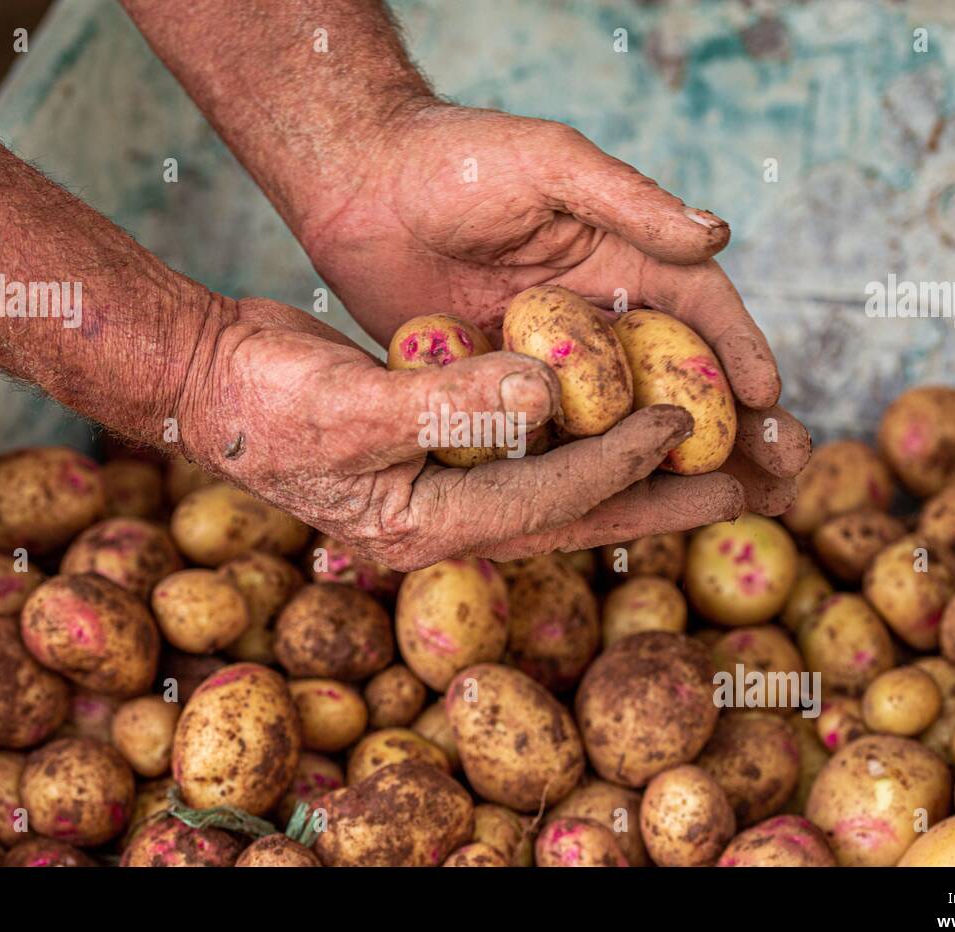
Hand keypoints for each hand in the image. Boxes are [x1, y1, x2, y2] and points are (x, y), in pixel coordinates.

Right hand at [175, 296, 746, 569]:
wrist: (212, 380)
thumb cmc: (265, 398)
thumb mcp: (351, 404)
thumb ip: (449, 403)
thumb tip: (546, 393)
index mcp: (426, 527)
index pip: (548, 501)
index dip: (620, 463)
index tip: (684, 424)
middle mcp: (444, 521)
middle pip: (574, 518)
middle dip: (656, 503)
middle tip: (741, 490)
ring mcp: (442, 493)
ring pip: (559, 490)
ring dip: (631, 476)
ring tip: (705, 462)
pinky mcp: (441, 455)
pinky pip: (529, 458)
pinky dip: (579, 442)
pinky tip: (619, 422)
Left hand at [295, 101, 809, 512]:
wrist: (357, 185)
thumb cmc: (457, 156)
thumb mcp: (548, 163)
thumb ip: (628, 200)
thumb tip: (717, 233)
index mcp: (623, 257)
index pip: (699, 311)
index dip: (738, 354)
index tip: (771, 404)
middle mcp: (595, 315)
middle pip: (675, 380)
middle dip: (728, 428)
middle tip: (778, 477)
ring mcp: (546, 358)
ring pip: (616, 421)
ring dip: (663, 464)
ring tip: (714, 506)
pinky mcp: (495, 388)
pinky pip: (543, 436)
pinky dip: (577, 471)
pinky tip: (607, 511)